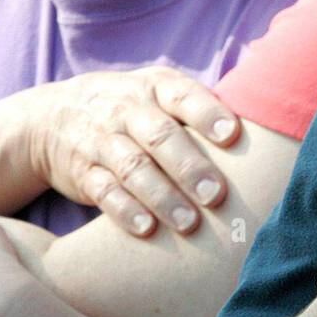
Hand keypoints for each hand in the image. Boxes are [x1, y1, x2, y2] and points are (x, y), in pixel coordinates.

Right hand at [20, 69, 239, 236]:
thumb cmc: (132, 108)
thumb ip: (199, 106)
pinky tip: (146, 229)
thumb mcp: (157, 92)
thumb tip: (263, 129)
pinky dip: (124, 210)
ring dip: (162, 197)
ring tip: (189, 224)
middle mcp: (126, 109)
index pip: (183, 96)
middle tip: (217, 195)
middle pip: (159, 136)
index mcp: (153, 87)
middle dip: (189, 167)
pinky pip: (104, 190)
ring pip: (132, 167)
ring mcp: (101, 140)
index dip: (207, 114)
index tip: (232, 137)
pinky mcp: (84, 172)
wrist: (52, 117)